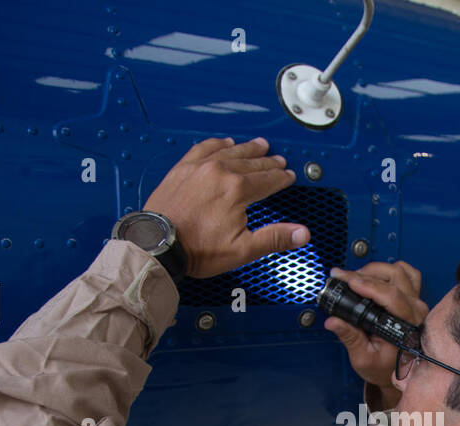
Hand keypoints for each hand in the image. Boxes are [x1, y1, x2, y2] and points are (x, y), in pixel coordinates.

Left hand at [143, 137, 309, 278]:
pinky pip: (204, 147)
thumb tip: (301, 233)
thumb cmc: (195, 249)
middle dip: (269, 162)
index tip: (288, 177)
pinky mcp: (183, 168)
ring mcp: (200, 167)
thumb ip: (274, 238)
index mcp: (237, 190)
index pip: (268, 180)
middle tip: (279, 161)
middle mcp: (220, 172)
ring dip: (248, 148)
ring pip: (231, 151)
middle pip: (252, 163)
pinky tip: (224, 142)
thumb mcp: (242, 249)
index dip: (281, 179)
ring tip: (260, 145)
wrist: (158, 244)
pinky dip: (218, 143)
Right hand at [324, 261, 427, 403]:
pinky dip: (390, 269)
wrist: (397, 371)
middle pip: (394, 278)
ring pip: (399, 271)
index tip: (349, 281)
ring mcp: (417, 303)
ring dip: (375, 269)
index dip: (368, 285)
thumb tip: (333, 321)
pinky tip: (375, 274)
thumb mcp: (363, 358)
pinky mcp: (414, 298)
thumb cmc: (384, 367)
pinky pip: (408, 273)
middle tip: (343, 277)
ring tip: (355, 277)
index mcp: (406, 327)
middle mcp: (416, 312)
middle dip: (365, 274)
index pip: (391, 297)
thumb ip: (350, 338)